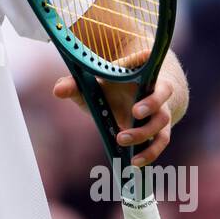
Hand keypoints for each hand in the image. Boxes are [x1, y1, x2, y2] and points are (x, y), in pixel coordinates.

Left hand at [52, 51, 186, 166]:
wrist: (133, 101)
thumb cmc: (111, 89)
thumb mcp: (92, 85)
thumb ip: (75, 86)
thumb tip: (57, 90)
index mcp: (139, 73)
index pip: (145, 62)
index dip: (145, 59)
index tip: (147, 54)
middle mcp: (155, 91)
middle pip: (161, 95)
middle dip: (150, 104)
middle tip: (134, 112)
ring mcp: (161, 112)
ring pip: (161, 122)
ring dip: (144, 133)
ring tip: (121, 139)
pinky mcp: (160, 132)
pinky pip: (160, 143)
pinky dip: (149, 154)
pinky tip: (132, 164)